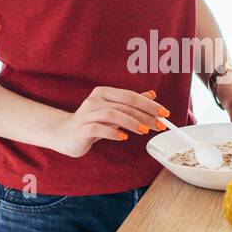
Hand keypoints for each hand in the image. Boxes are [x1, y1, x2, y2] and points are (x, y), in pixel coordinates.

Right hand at [52, 86, 167, 157]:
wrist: (66, 135)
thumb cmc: (93, 122)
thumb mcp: (114, 111)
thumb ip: (130, 103)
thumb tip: (152, 94)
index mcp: (104, 93)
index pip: (130, 96)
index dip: (149, 104)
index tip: (164, 114)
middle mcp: (95, 100)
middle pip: (124, 105)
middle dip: (144, 115)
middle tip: (159, 125)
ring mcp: (87, 114)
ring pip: (112, 114)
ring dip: (131, 122)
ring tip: (144, 131)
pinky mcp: (81, 129)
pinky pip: (98, 128)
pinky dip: (112, 132)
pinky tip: (123, 138)